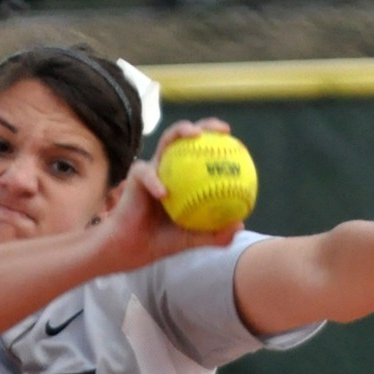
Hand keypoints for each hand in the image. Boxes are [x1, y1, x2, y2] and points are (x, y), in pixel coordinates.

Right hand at [93, 118, 241, 271]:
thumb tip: (240, 225)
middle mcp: (170, 167)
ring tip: (194, 136)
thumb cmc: (163, 241)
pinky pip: (147, 175)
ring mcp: (153, 168)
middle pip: (187, 137)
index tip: (237, 144)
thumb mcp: (193, 239)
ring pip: (166, 141)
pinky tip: (163, 194)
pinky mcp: (136, 176)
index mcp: (184, 178)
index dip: (219, 144)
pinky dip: (155, 183)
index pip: (203, 154)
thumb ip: (215, 234)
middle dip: (205, 126)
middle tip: (223, 131)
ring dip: (180, 133)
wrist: (133, 248)